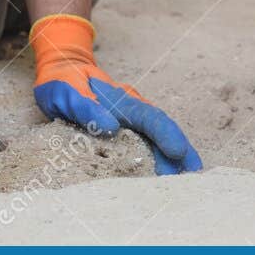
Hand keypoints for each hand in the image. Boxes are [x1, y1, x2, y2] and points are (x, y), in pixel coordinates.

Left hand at [29, 14, 201, 174]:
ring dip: (173, 159)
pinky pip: (147, 144)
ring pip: (158, 138)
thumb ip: (85, 107)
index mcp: (121, 99)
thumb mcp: (65, 91)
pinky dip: (160, 159)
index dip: (166, 135)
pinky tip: (167, 177)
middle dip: (180, 152)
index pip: (149, 117)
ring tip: (186, 182)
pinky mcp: (126, 130)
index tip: (178, 152)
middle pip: (162, 130)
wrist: (61, 71)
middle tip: (193, 176)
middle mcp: (133, 108)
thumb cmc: (62, 83)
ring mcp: (132, 119)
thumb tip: (111, 126)